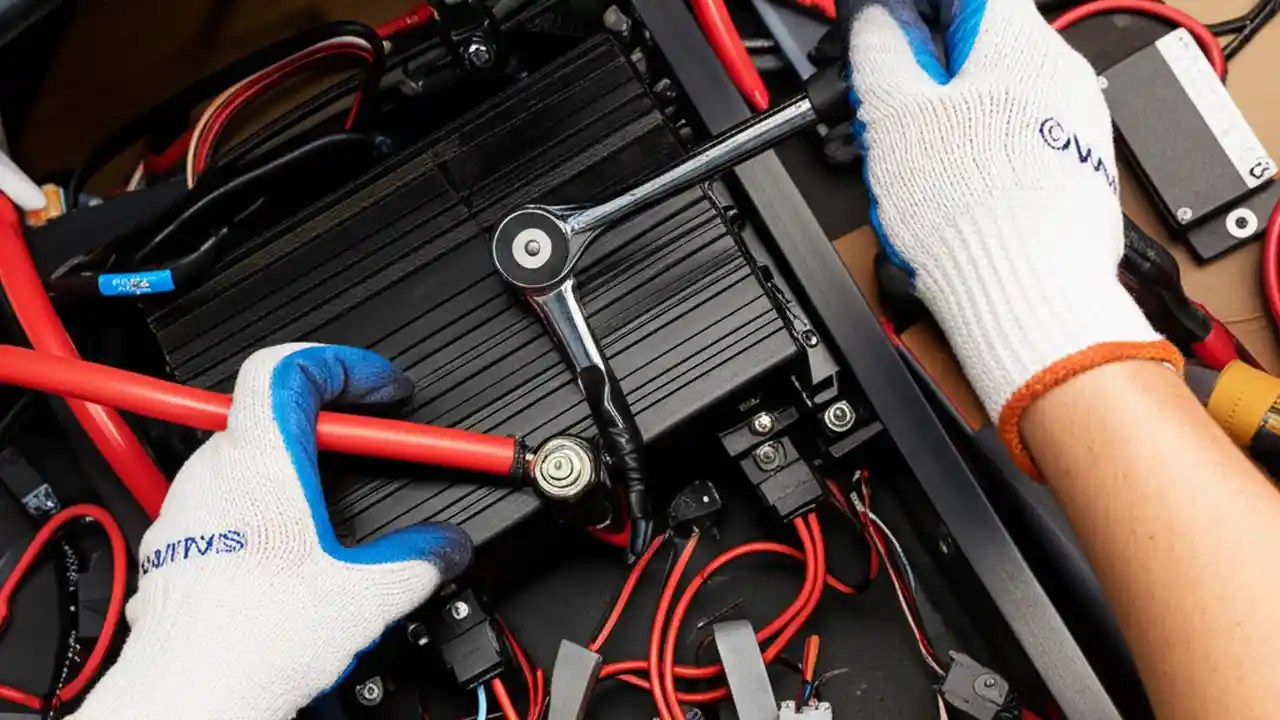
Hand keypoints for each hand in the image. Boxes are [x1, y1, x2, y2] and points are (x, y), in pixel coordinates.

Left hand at [69, 345, 471, 719]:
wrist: (189, 695)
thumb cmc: (253, 640)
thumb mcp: (367, 593)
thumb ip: (421, 556)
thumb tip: (447, 546)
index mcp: (260, 460)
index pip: (290, 364)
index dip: (345, 364)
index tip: (380, 388)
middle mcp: (214, 471)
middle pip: (273, 406)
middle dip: (332, 418)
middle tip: (373, 443)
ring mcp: (189, 506)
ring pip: (246, 454)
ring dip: (296, 462)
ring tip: (334, 500)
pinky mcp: (179, 543)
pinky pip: (224, 498)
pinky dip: (265, 503)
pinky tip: (290, 547)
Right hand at [846, 0, 1180, 470]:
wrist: (1028, 297)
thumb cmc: (975, 215)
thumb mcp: (895, 116)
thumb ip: (881, 52)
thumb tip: (877, 21)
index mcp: (1018, 42)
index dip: (910, 10)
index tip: (879, 28)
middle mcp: (1060, 74)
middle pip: (978, 41)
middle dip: (924, 66)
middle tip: (881, 96)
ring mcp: (1072, 124)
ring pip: (995, 93)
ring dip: (947, 111)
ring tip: (908, 152)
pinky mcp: (1072, 171)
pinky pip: (1015, 136)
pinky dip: (976, 148)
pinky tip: (949, 184)